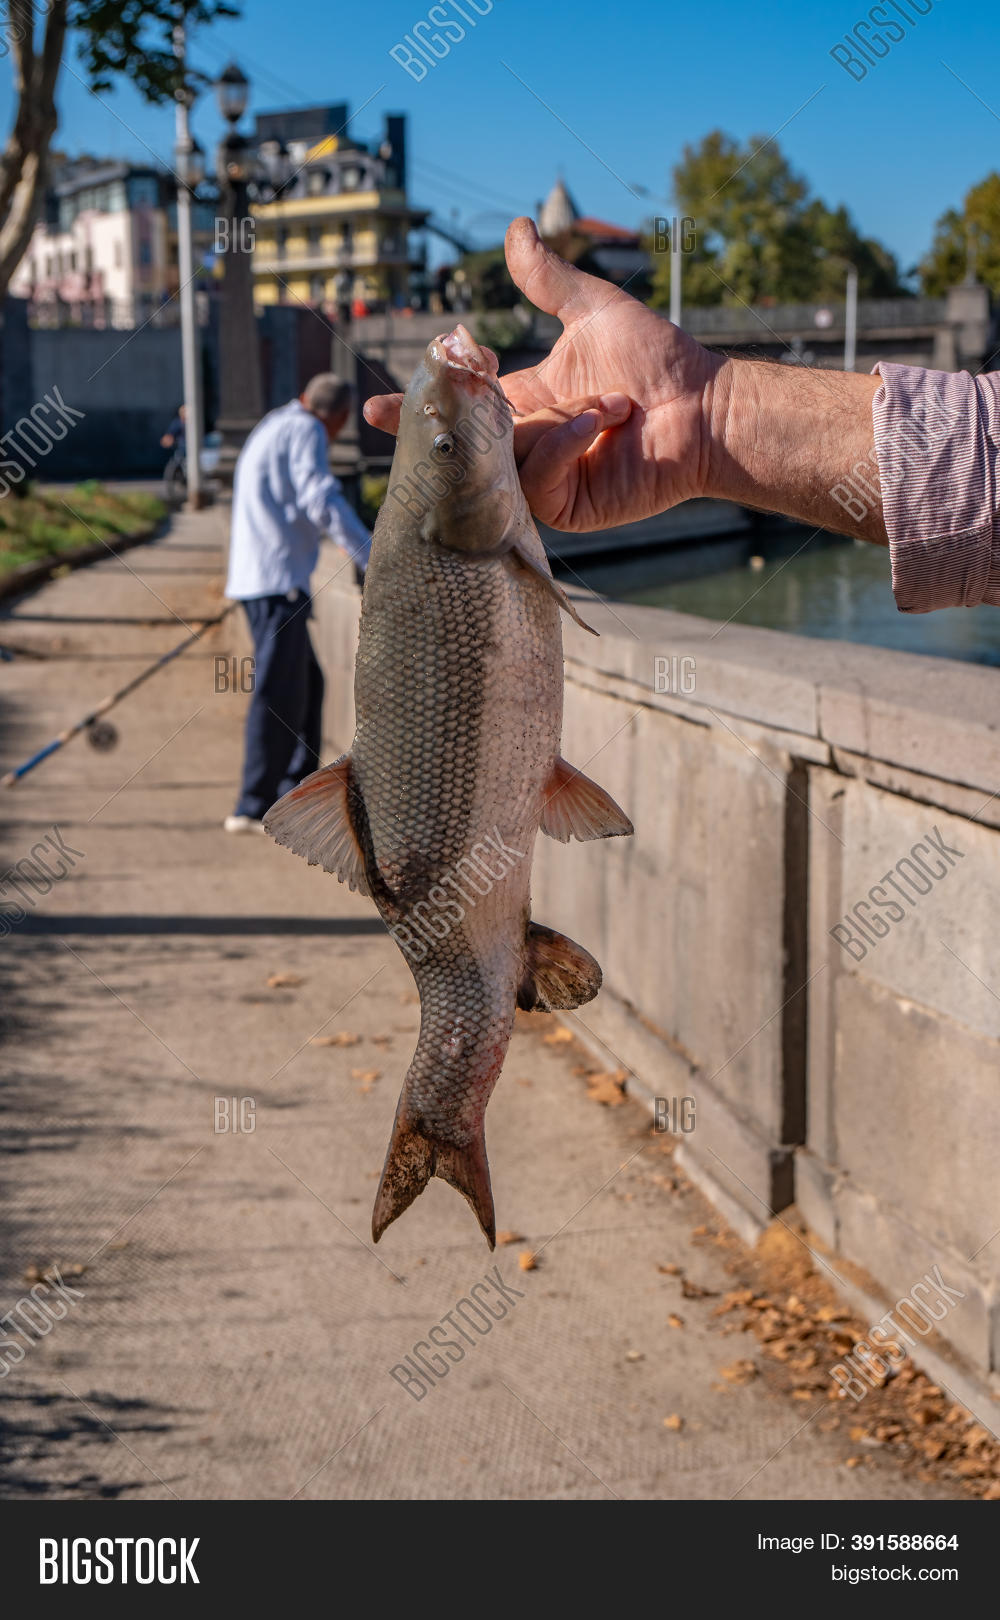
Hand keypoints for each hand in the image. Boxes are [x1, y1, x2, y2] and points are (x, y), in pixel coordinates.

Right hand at [363, 217, 723, 530]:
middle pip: (467, 442)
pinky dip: (563, 447)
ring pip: (500, 462)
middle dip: (451, 428)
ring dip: (548, 425)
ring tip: (601, 402)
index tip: (374, 409)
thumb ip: (546, 278)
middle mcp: (529, 442)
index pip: (461, 407)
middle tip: (437, 408)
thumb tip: (515, 227)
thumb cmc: (658, 360)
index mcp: (528, 402)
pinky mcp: (568, 505)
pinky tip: (598, 424)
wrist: (704, 407)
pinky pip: (537, 483)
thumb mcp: (591, 308)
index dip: (419, 409)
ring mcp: (547, 478)